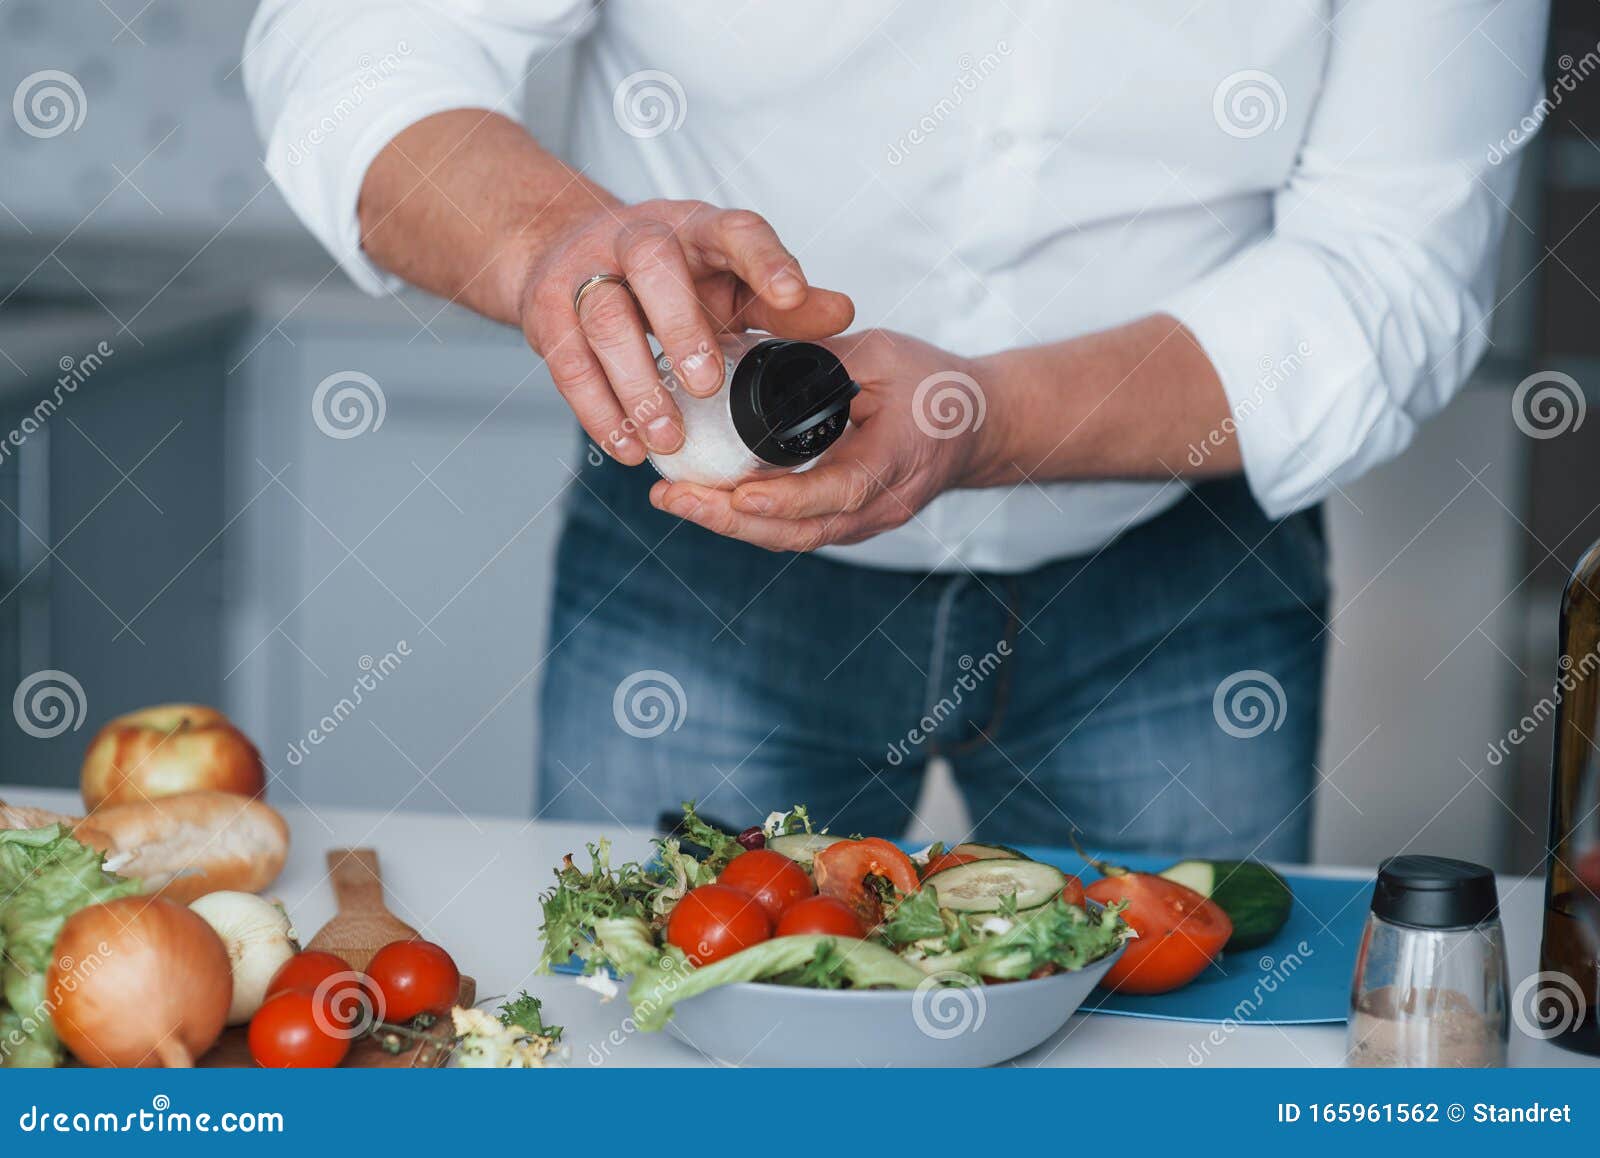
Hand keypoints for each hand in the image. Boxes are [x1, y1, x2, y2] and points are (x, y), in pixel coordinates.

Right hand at [516, 199, 853, 464]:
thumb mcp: (731, 284)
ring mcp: (586, 272)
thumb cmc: (669, 279)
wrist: (563, 253)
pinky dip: (598, 411)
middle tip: (707, 383)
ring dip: (637, 383)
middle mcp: (639, 238)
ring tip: (668, 436)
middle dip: (681, 325)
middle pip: (654, 264)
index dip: (765, 259)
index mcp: (698, 229)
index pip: (736, 229)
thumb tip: (842, 312)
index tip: (792, 294)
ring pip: (605, 318)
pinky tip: (627, 447)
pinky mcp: (548, 313)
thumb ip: (785, 304)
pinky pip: (568, 363)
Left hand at [649, 329, 1001, 551]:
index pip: (838, 491)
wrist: (977, 426)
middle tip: (672, 499)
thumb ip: (821, 357)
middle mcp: (879, 506)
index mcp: (896, 462)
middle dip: (730, 520)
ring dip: (729, 524)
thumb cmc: (936, 386)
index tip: (737, 494)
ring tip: (673, 500)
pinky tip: (705, 500)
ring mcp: (863, 522)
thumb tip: (747, 348)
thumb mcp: (883, 355)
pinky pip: (794, 530)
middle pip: (800, 531)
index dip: (787, 498)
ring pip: (791, 538)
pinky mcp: (847, 521)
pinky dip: (747, 520)